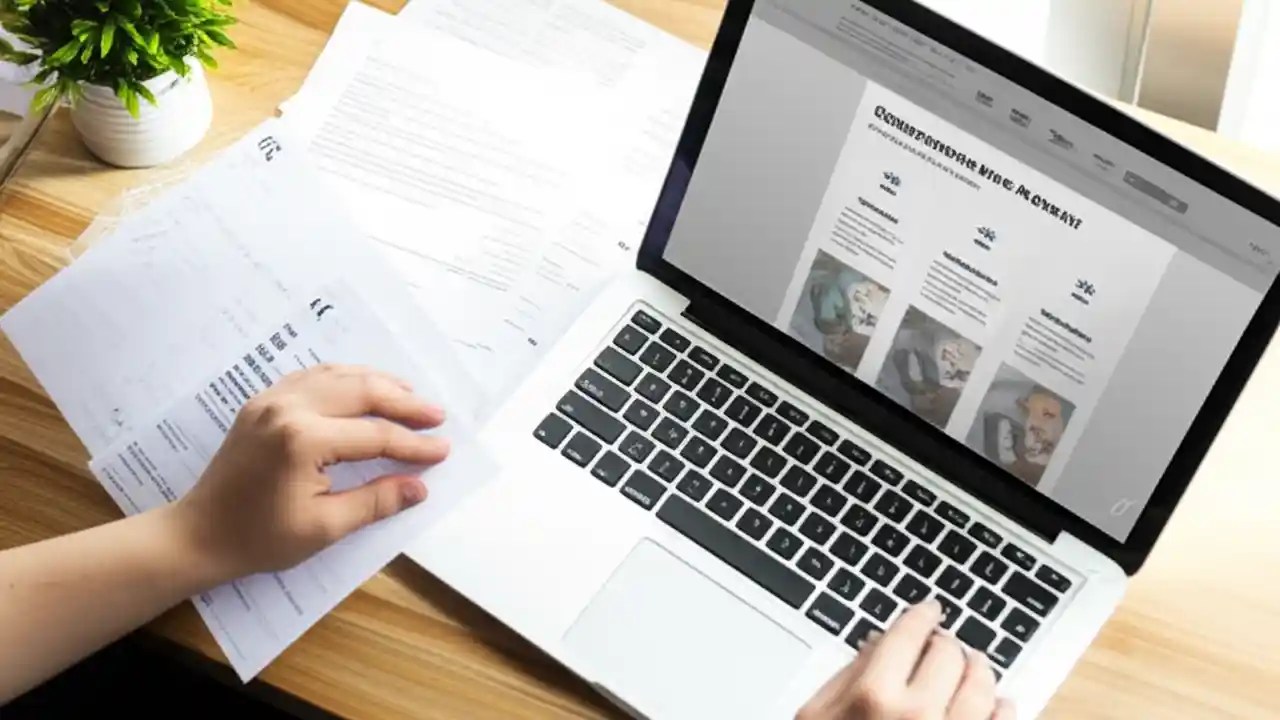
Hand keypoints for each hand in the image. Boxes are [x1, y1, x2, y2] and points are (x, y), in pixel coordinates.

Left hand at [172, 365, 449, 580]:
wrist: (199, 534)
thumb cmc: (259, 538)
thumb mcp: (324, 528)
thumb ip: (375, 502)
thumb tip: (420, 486)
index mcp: (302, 440)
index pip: (373, 435)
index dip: (412, 445)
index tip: (442, 451)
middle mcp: (288, 408)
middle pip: (362, 391)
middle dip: (404, 402)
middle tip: (437, 415)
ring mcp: (272, 399)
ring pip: (339, 375)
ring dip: (378, 383)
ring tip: (411, 395)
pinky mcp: (263, 401)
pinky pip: (314, 377)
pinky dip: (346, 379)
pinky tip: (365, 388)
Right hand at [797, 601, 1014, 719]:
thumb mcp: (815, 718)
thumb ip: (848, 674)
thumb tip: (880, 641)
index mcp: (874, 696)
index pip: (911, 632)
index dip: (922, 616)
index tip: (928, 612)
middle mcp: (919, 716)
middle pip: (951, 653)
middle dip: (947, 646)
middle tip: (943, 646)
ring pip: (985, 685)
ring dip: (980, 671)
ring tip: (972, 669)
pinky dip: (1004, 708)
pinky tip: (995, 705)